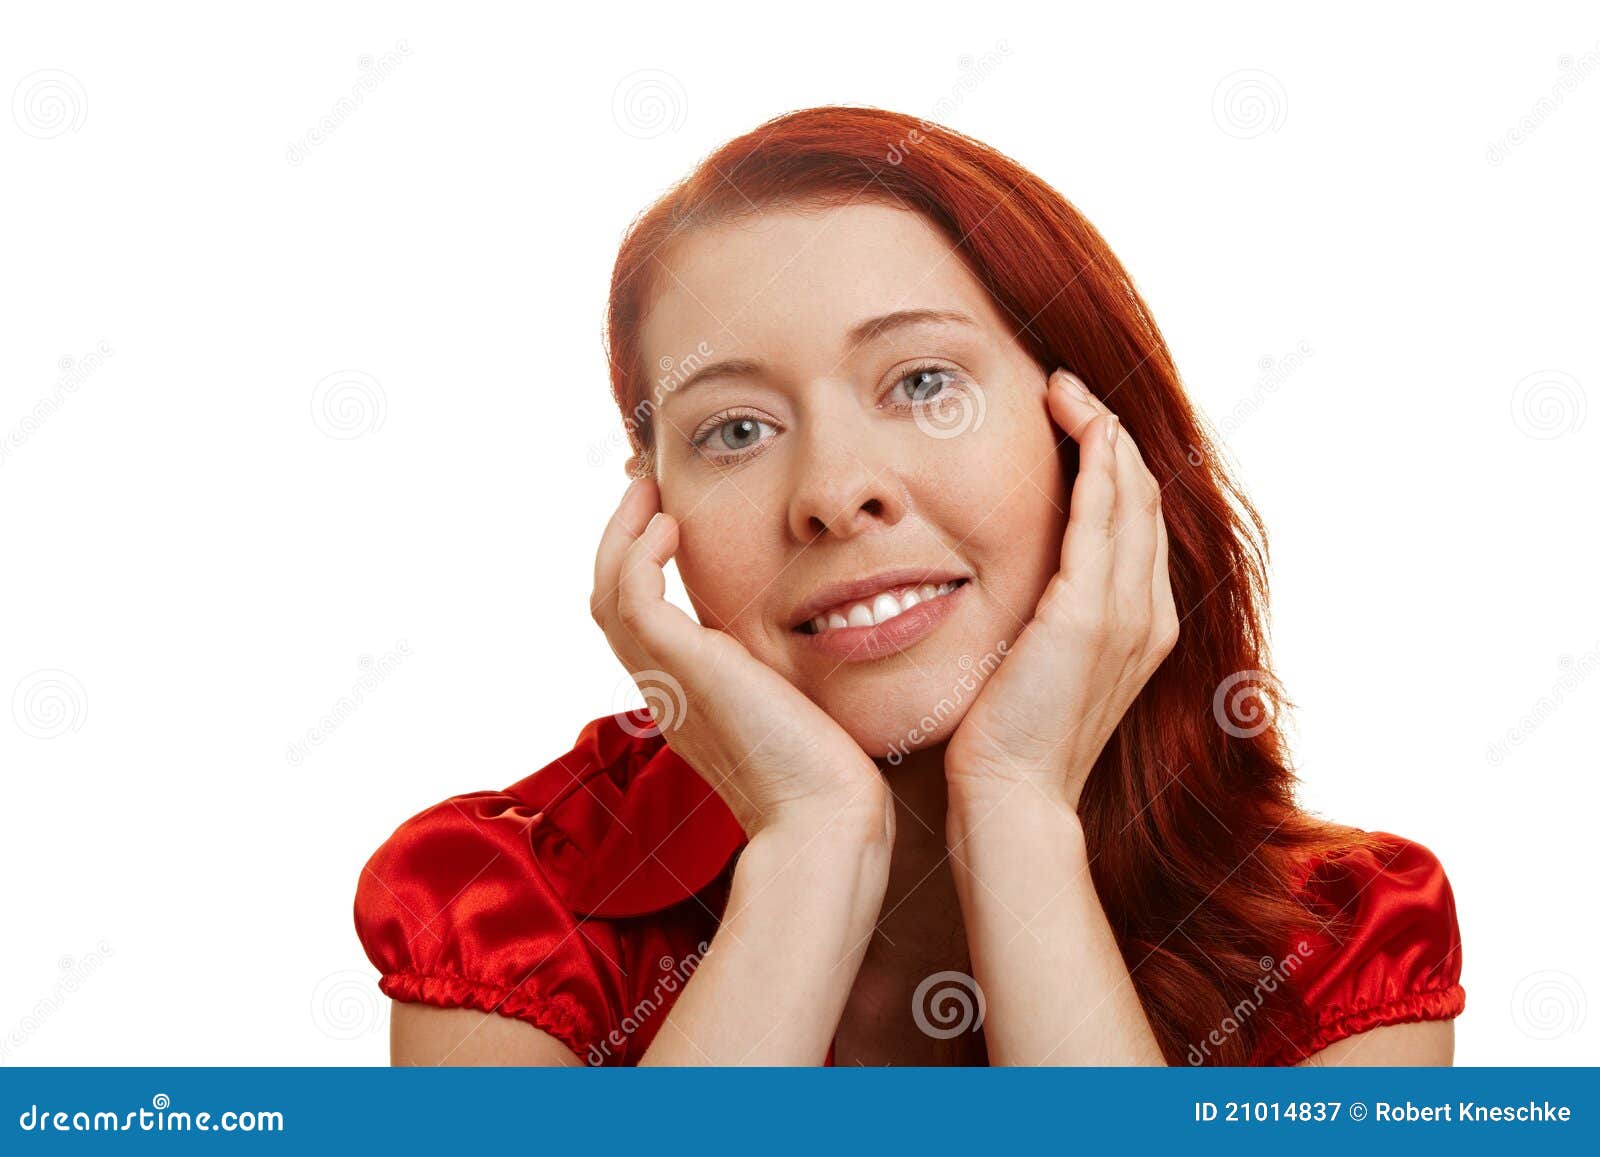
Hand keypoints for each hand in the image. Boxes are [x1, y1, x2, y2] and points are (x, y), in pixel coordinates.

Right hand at [592, 477, 889, 840]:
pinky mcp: (682, 669)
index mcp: (685, 698)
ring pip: (607, 594)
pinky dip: (637, 554)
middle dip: (621, 538)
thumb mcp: (795, 708)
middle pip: (608, 600)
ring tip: (650, 492)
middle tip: (646, 489)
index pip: (639, 622)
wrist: (824, 817)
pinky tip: (671, 525)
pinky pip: (632, 597)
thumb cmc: (829, 775)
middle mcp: (664, 690)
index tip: (667, 520)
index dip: (641, 568)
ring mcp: (667, 681)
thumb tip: (814, 640)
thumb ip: (783, 675)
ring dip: (622, 534)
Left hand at [944, 368, 1178, 813]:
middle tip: (1068, 390)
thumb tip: (1019, 589)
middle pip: (1144, 497)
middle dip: (1111, 434)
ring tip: (1066, 390)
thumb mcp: (1037, 668)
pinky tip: (1077, 423)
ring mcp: (1127, 613)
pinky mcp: (1090, 613)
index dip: (1113, 466)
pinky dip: (1096, 461)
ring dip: (1103, 431)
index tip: (1073, 425)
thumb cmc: (1009, 741)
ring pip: (1131, 494)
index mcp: (1141, 626)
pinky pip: (1103, 515)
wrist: (1012, 798)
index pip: (1136, 524)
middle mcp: (1148, 614)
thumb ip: (1045, 621)